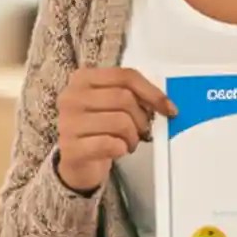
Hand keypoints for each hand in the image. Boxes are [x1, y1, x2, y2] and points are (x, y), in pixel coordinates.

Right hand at [54, 66, 176, 191]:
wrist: (75, 160)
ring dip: (133, 137)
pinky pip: (110, 144)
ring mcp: (68, 122)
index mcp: (83, 78)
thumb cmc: (98, 128)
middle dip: (142, 118)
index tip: (168, 109)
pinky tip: (118, 150)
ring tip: (128, 142)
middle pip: (124, 98)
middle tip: (142, 131)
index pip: (125, 76)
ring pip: (120, 122)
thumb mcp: (111, 105)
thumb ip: (133, 96)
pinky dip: (122, 149)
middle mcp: (72, 96)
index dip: (152, 92)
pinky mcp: (70, 148)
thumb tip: (164, 103)